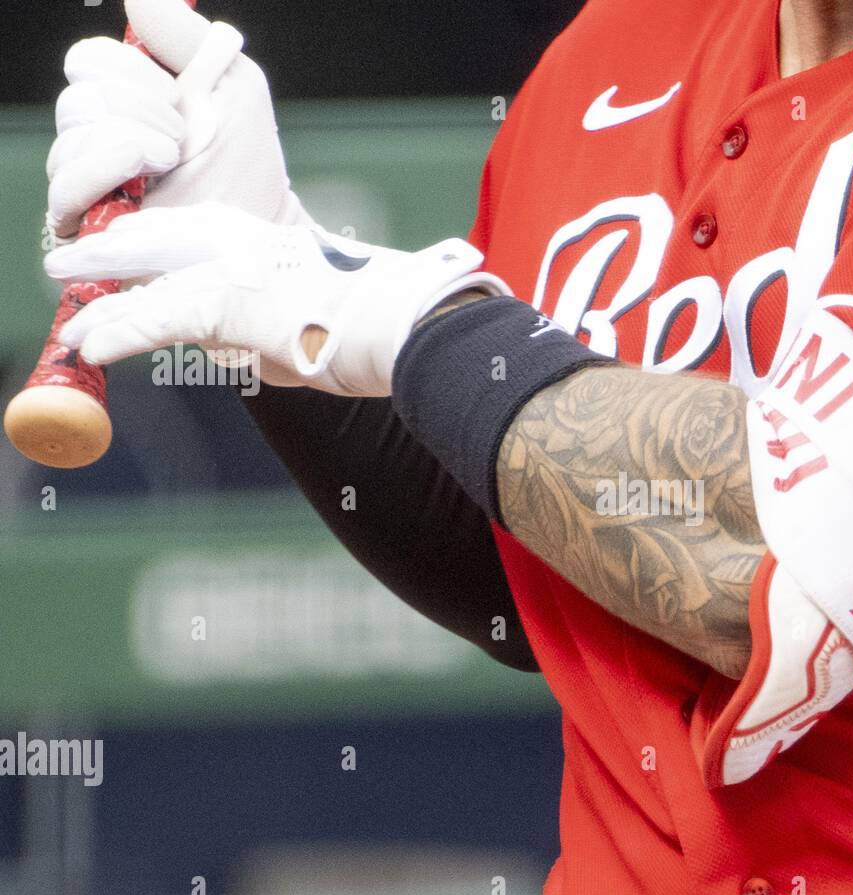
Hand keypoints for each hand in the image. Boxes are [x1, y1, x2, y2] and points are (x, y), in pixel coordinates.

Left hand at [44, 203, 509, 396]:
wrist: (426, 333)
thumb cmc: (409, 333)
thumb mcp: (348, 323)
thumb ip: (301, 331)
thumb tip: (269, 353)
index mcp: (293, 251)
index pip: (218, 234)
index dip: (172, 241)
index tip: (139, 247)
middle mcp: (267, 251)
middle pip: (178, 241)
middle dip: (127, 253)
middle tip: (80, 262)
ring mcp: (251, 273)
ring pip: (164, 283)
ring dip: (114, 305)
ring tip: (76, 326)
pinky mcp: (236, 305)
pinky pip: (162, 319)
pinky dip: (123, 333)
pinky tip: (90, 345)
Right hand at [46, 0, 311, 245]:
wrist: (260, 226)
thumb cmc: (246, 160)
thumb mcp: (232, 82)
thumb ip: (185, 36)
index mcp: (121, 101)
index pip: (88, 62)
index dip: (135, 75)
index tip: (182, 102)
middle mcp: (94, 139)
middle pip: (77, 97)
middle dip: (139, 110)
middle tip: (182, 139)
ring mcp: (87, 184)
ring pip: (71, 136)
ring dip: (133, 142)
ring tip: (174, 164)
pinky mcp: (86, 226)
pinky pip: (65, 186)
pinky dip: (104, 169)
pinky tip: (142, 169)